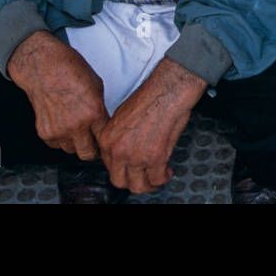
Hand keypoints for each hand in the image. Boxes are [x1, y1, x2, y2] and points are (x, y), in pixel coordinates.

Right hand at [7, 30, 109, 158]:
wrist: (43, 66)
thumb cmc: (71, 70)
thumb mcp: (97, 86)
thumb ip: (101, 109)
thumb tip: (105, 124)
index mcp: (94, 113)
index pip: (105, 140)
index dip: (107, 140)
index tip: (106, 139)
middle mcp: (76, 125)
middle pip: (88, 154)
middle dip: (92, 149)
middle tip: (92, 140)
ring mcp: (58, 131)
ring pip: (71, 151)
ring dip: (75, 143)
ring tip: (75, 127)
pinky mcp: (44, 132)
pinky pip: (56, 145)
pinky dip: (60, 138)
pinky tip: (62, 123)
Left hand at [97, 57, 206, 193]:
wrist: (168, 89)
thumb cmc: (151, 96)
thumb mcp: (122, 116)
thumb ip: (119, 137)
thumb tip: (126, 149)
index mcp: (107, 139)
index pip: (108, 166)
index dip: (122, 169)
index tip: (131, 168)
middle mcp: (118, 150)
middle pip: (119, 181)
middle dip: (132, 181)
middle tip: (143, 177)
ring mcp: (136, 156)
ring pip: (138, 186)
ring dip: (148, 184)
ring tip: (156, 177)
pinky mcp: (155, 158)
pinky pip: (157, 179)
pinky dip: (163, 178)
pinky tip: (167, 171)